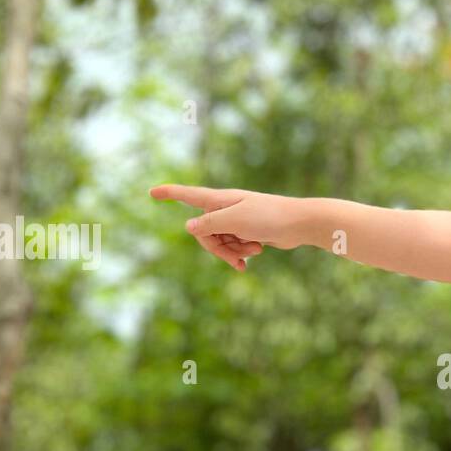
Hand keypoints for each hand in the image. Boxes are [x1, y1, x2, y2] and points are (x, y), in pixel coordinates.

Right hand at [149, 184, 301, 270]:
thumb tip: (188, 227)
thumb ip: (210, 224)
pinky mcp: (246, 231)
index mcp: (219, 200)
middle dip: (217, 248)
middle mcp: (225, 208)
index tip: (151, 192)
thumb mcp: (235, 221)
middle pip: (204, 233)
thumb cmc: (269, 217)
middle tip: (235, 258)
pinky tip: (255, 255)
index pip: (188, 195)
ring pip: (219, 243)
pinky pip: (233, 247)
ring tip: (254, 250)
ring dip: (234, 251)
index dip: (170, 194)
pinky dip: (241, 253)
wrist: (299, 224)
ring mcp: (236, 220)